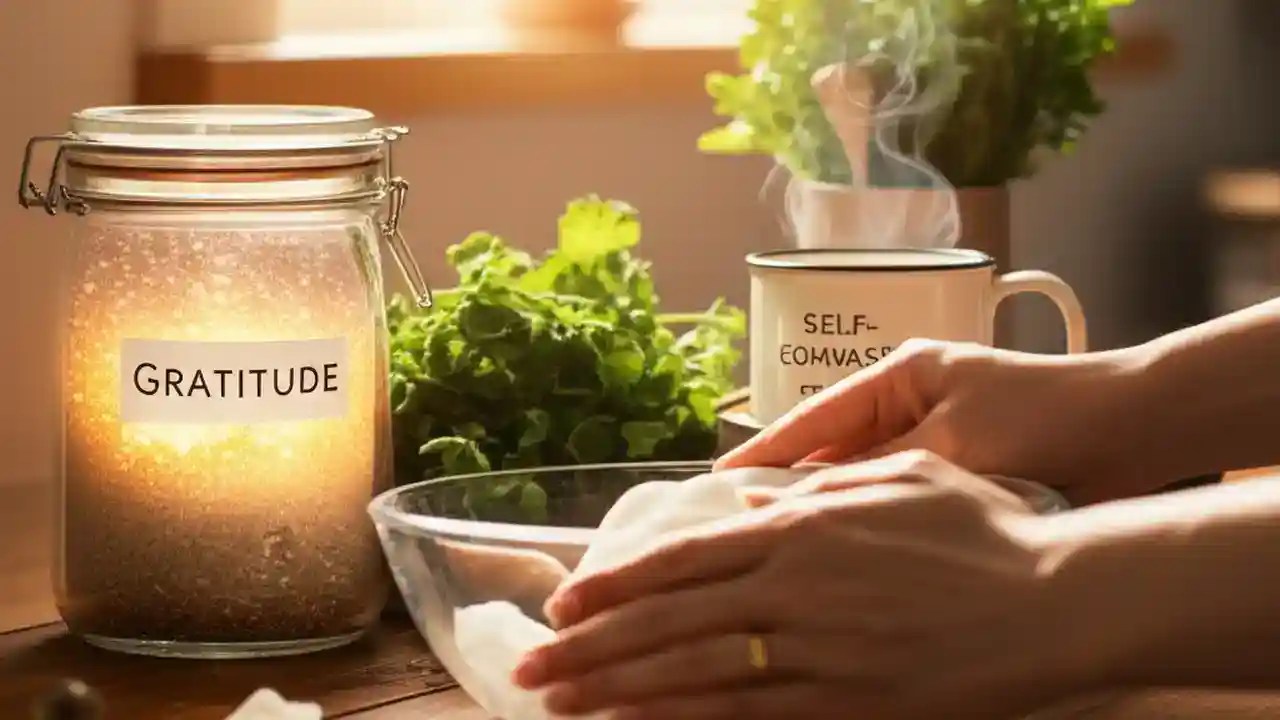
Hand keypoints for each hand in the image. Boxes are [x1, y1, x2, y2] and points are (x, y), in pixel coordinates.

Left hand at [512, 452, 1100, 719]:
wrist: (1053, 598)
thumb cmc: (978, 528)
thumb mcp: (894, 476)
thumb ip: (813, 484)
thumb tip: (750, 487)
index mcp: (800, 526)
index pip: (682, 556)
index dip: (615, 584)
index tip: (564, 605)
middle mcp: (794, 587)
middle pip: (669, 622)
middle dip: (592, 648)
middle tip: (532, 670)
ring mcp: (818, 651)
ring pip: (695, 675)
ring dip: (621, 693)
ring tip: (565, 708)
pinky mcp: (847, 703)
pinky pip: (751, 717)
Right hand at [718, 338, 1153, 504]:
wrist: (1134, 431)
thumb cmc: (1044, 419)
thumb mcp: (950, 443)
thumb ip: (877, 470)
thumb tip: (806, 498)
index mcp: (902, 375)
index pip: (814, 415)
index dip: (765, 450)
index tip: (719, 482)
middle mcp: (910, 402)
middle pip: (831, 447)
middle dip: (788, 484)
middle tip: (738, 524)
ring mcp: (933, 436)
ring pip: (861, 477)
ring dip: (830, 506)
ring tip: (779, 542)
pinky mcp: (957, 470)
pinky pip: (897, 498)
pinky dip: (872, 519)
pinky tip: (847, 549)